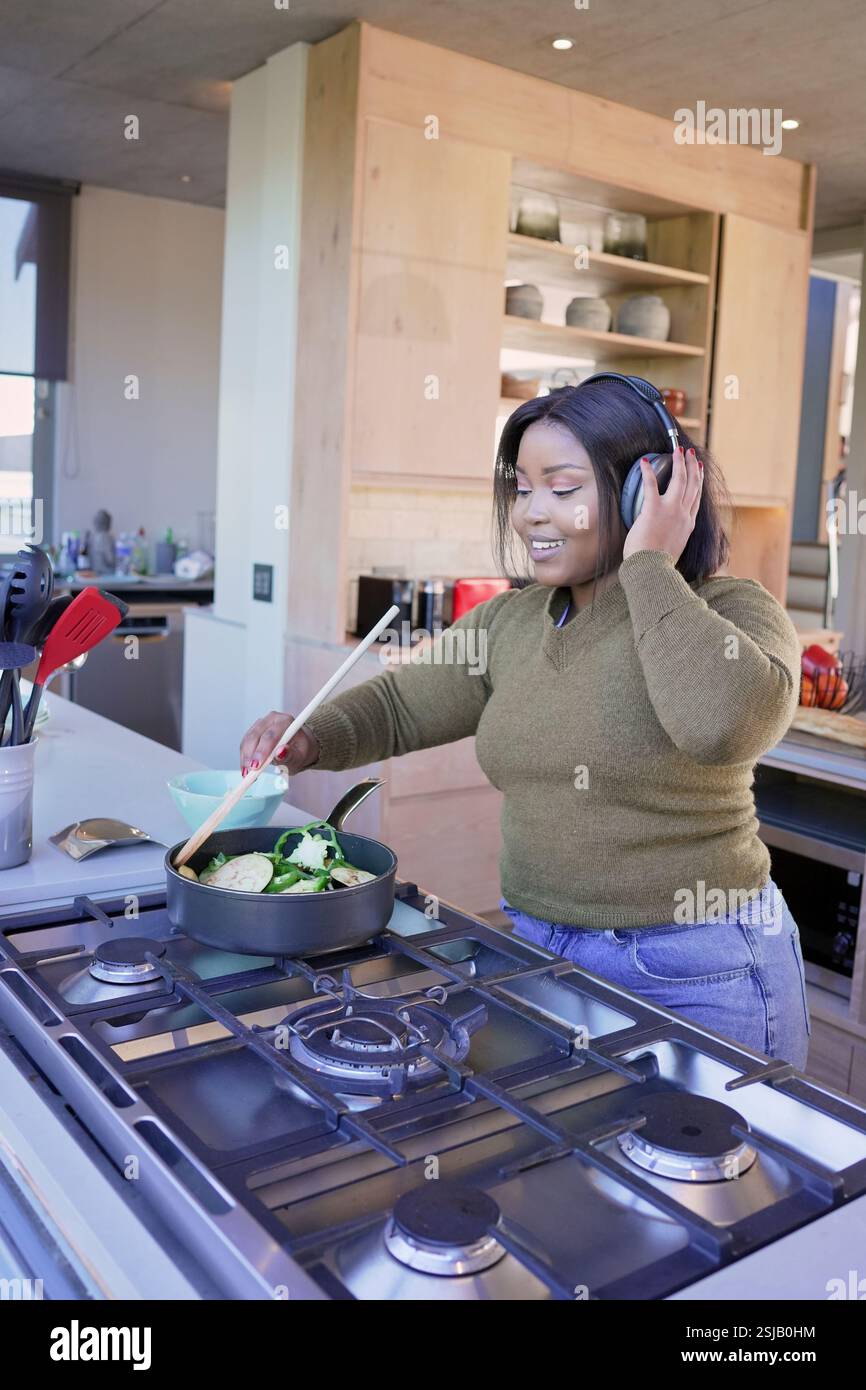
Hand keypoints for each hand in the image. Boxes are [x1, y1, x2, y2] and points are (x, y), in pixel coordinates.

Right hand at [239, 711, 318, 775]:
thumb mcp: (299, 757)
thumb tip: (280, 752)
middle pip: (256, 736)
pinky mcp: (254, 731)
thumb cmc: (300, 751)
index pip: (271, 735)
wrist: (298, 747)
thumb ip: (290, 755)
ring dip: (245, 758)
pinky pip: (245, 744)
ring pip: (248, 740)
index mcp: (285, 721)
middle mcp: (272, 719)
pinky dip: (244, 757)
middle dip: (251, 755)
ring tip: (247, 774)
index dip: (262, 751)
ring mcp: (262, 723)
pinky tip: (246, 768)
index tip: (257, 766)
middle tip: (250, 773)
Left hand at [622, 446, 702, 563]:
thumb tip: (665, 538)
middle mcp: (684, 515)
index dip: (698, 482)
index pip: (696, 498)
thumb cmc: (657, 565)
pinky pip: (652, 485)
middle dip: (691, 466)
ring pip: (680, 480)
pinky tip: (644, 462)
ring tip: (677, 450)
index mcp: (688, 525)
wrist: (652, 571)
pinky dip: (648, 472)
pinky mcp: (654, 510)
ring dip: (679, 462)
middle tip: (689, 453)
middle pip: (692, 485)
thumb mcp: (672, 550)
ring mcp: (671, 511)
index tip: (698, 470)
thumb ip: (672, 539)